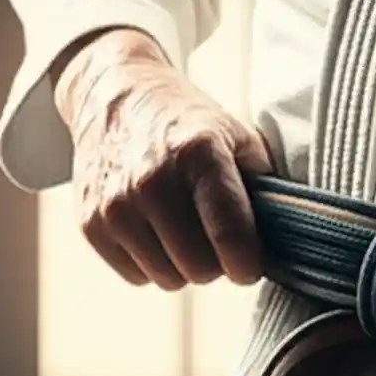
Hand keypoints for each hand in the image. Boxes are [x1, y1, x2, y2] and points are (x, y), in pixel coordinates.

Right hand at [52, 28, 274, 289]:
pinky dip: (152, 265)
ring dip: (185, 267)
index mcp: (198, 154)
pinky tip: (156, 233)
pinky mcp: (90, 223)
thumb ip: (264, 182)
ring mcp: (116, 205)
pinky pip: (137, 276)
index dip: (248, 264)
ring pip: (169, 279)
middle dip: (218, 264)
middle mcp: (152, 181)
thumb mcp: (236, 134)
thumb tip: (285, 234)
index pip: (230, 235)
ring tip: (186, 233)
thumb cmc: (187, 122)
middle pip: (201, 268)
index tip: (251, 266)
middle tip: (218, 241)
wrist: (113, 96)